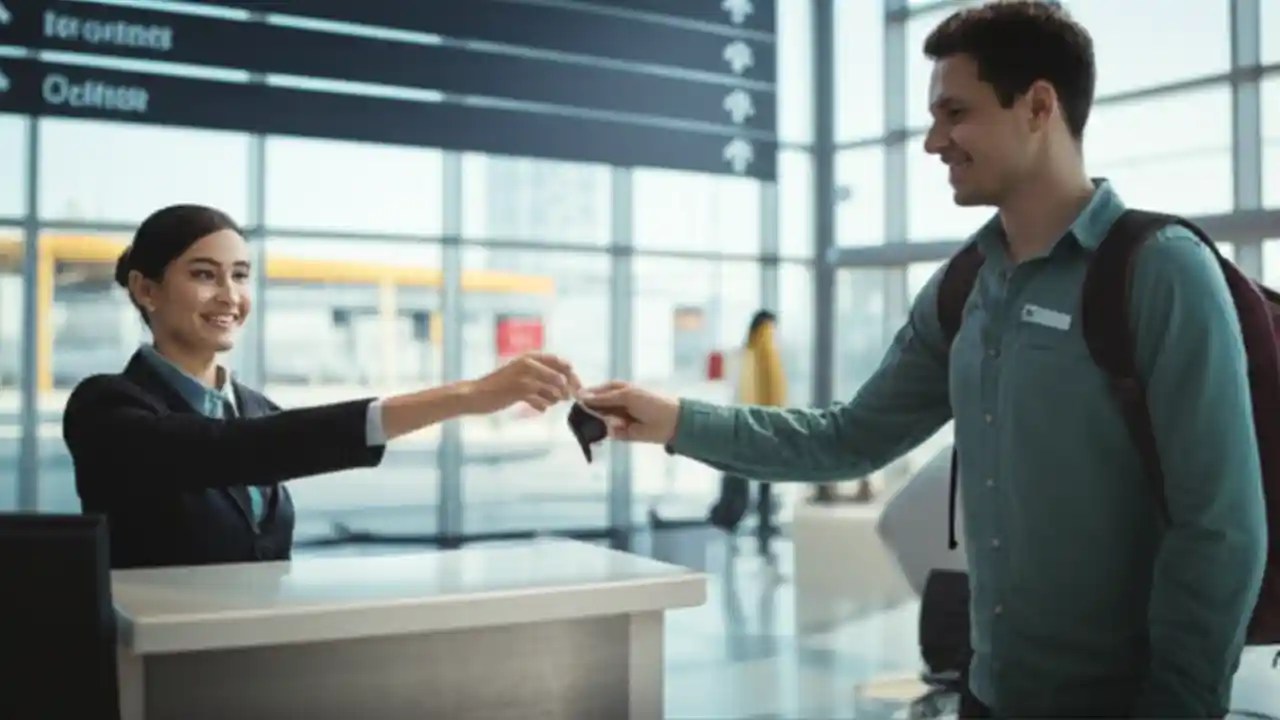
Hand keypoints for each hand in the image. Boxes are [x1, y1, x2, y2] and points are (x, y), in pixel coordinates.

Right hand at [461, 353, 581, 414]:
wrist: (476, 394)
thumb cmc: (500, 386)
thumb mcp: (520, 374)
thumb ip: (540, 374)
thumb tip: (566, 384)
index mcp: (530, 356)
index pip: (561, 363)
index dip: (572, 376)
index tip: (576, 388)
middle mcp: (529, 363)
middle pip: (561, 377)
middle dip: (568, 389)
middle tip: (568, 398)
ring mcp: (524, 377)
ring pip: (554, 391)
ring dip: (553, 400)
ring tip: (545, 402)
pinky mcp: (519, 391)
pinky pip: (542, 402)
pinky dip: (542, 407)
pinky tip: (537, 408)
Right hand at [579, 382, 679, 444]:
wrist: (671, 422)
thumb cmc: (651, 403)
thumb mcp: (626, 396)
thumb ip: (604, 398)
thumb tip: (582, 396)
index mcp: (617, 391)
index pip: (597, 393)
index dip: (587, 396)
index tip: (575, 400)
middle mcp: (615, 405)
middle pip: (596, 408)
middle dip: (590, 411)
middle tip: (581, 415)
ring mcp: (617, 420)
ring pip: (600, 421)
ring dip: (599, 422)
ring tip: (600, 422)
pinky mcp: (622, 434)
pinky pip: (609, 433)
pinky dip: (609, 432)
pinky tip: (610, 430)